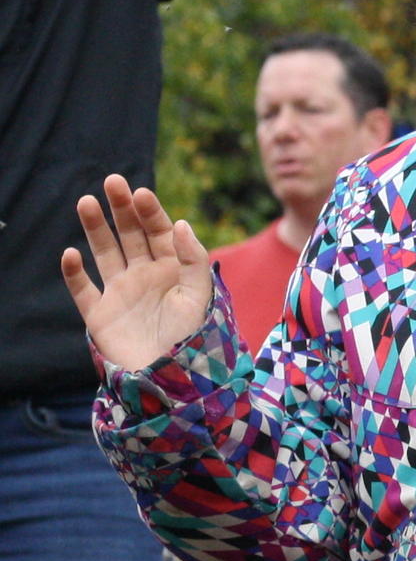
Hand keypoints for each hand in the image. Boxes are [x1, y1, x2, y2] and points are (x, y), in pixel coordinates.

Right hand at [59, 175, 214, 372]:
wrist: (174, 380)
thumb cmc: (194, 338)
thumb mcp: (200, 295)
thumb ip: (192, 259)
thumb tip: (178, 223)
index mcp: (174, 269)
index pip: (160, 231)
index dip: (150, 212)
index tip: (140, 193)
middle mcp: (146, 275)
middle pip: (131, 234)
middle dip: (122, 208)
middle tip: (112, 181)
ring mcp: (121, 293)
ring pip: (105, 253)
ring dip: (95, 228)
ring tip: (86, 202)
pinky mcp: (101, 315)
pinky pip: (83, 289)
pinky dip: (75, 273)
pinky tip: (70, 254)